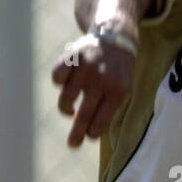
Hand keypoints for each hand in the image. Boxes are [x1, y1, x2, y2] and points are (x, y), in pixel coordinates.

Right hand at [51, 33, 135, 147]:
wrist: (116, 37)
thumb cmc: (119, 71)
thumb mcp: (124, 88)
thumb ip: (110, 108)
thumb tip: (89, 131)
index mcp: (118, 91)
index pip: (101, 121)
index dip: (92, 133)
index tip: (88, 136)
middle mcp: (101, 80)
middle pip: (83, 116)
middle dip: (76, 134)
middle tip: (72, 144)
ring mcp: (85, 68)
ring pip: (66, 99)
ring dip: (66, 109)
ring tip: (70, 109)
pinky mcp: (72, 57)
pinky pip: (57, 78)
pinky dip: (59, 83)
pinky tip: (67, 84)